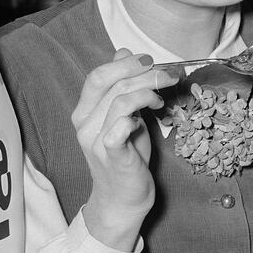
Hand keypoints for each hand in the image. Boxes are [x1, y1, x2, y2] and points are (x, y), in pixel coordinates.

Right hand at [74, 51, 177, 249]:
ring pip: (119, 102)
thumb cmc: (126, 156)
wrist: (122, 198)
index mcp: (84, 111)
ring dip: (146, 93)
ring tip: (161, 100)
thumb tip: (124, 53)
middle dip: (143, 73)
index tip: (151, 61)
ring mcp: (95, 140)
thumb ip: (122, 88)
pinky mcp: (111, 156)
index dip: (125, 63)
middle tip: (168, 75)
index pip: (98, 76)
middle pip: (110, 84)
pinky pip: (118, 129)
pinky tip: (146, 120)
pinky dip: (134, 118)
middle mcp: (84, 124)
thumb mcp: (124, 117)